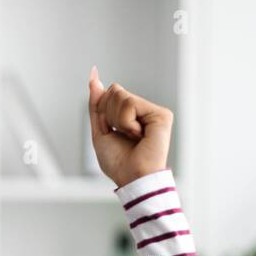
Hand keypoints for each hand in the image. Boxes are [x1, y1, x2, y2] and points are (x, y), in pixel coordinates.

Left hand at [88, 66, 171, 187]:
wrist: (131, 177)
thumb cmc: (118, 161)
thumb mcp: (99, 129)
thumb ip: (96, 104)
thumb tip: (93, 78)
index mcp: (130, 114)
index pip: (110, 93)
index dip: (102, 110)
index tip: (110, 128)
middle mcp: (144, 110)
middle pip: (115, 91)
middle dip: (108, 114)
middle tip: (122, 134)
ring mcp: (153, 111)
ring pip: (122, 96)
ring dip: (118, 120)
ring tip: (131, 136)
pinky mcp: (161, 114)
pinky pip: (131, 104)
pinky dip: (126, 122)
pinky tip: (138, 135)